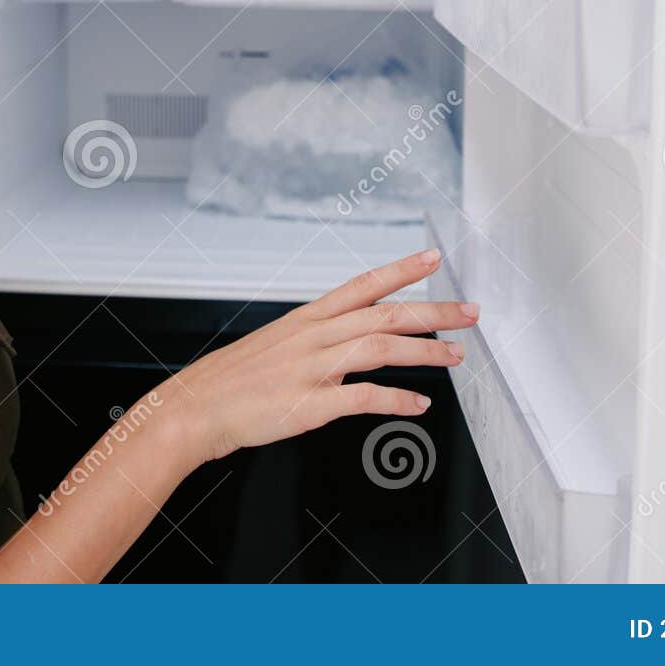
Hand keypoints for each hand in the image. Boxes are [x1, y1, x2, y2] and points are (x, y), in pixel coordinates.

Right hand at [156, 247, 477, 466]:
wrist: (195, 407)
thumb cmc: (235, 378)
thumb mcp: (278, 343)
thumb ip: (318, 337)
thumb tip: (354, 336)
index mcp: (307, 318)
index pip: (363, 284)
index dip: (401, 269)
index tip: (434, 259)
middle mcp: (313, 336)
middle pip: (384, 314)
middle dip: (433, 311)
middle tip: (469, 312)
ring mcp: (311, 368)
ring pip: (379, 348)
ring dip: (424, 351)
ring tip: (455, 356)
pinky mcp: (308, 404)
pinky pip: (361, 398)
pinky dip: (395, 400)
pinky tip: (417, 404)